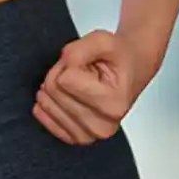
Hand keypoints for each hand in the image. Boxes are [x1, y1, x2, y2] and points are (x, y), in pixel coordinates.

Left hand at [32, 29, 154, 145]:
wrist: (132, 68)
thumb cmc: (118, 57)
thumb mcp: (102, 40)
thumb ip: (79, 50)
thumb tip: (64, 64)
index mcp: (113, 103)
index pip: (62, 80)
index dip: (67, 64)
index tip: (85, 64)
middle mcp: (103, 125)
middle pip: (53, 92)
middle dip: (60, 74)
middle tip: (81, 72)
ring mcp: (89, 135)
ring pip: (47, 104)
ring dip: (56, 88)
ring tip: (77, 84)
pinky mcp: (77, 138)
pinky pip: (46, 121)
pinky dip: (49, 105)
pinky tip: (63, 98)